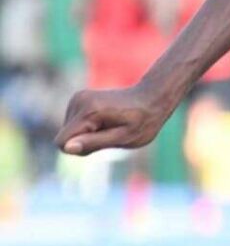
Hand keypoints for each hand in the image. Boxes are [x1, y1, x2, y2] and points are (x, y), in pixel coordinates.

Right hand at [55, 85, 171, 155]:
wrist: (152, 97)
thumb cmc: (143, 120)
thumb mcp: (124, 137)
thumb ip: (94, 143)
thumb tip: (67, 148)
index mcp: (89, 111)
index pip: (62, 142)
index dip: (80, 149)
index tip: (103, 141)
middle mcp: (79, 100)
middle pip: (65, 137)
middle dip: (84, 142)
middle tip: (111, 134)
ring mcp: (78, 98)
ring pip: (68, 132)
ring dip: (87, 135)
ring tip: (111, 127)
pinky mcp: (78, 99)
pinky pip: (73, 125)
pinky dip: (87, 128)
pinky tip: (106, 122)